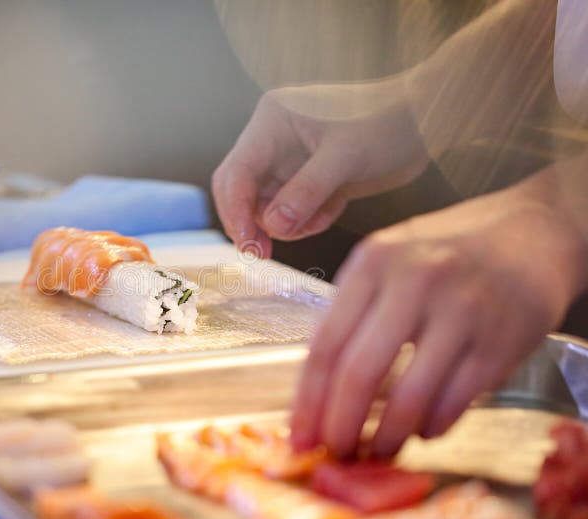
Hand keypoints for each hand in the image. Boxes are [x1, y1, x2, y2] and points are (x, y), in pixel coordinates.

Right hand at [212, 81, 429, 256]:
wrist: (424, 122)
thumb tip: (273, 226)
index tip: (249, 244)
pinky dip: (306, 221)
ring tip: (321, 218)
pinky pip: (291, 212)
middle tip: (263, 254)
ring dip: (286, 225)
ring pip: (265, 207)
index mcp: (272, 123)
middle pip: (240, 192)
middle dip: (252, 223)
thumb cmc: (387, 123)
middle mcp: (273, 142)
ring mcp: (289, 163)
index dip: (236, 211)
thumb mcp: (346, 157)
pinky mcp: (307, 181)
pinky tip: (332, 210)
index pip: (237, 173)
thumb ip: (307, 192)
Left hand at [290, 169, 587, 458]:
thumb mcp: (390, 258)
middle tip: (336, 452)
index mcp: (374, 260)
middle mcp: (415, 281)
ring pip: (409, 397)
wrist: (532, 232)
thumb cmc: (449, 249)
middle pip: (358, 372)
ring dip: (387, 437)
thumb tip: (321, 385)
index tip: (300, 434)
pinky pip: (454, 402)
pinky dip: (431, 427)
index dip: (308, 399)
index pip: (325, 342)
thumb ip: (355, 308)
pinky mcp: (501, 342)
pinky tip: (422, 431)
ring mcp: (462, 311)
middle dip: (340, 426)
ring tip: (378, 450)